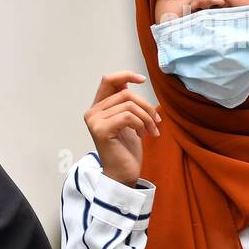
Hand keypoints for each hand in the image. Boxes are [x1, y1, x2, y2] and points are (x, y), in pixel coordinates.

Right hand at [83, 71, 160, 186]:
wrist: (123, 174)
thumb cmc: (126, 149)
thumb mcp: (129, 121)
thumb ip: (125, 103)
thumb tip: (131, 80)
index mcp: (98, 108)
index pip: (108, 80)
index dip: (126, 75)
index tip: (142, 80)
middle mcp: (92, 112)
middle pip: (125, 93)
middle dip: (146, 106)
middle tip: (156, 122)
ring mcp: (94, 121)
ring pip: (129, 105)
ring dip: (147, 118)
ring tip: (151, 131)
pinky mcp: (101, 130)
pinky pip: (128, 116)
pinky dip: (141, 124)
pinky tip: (143, 135)